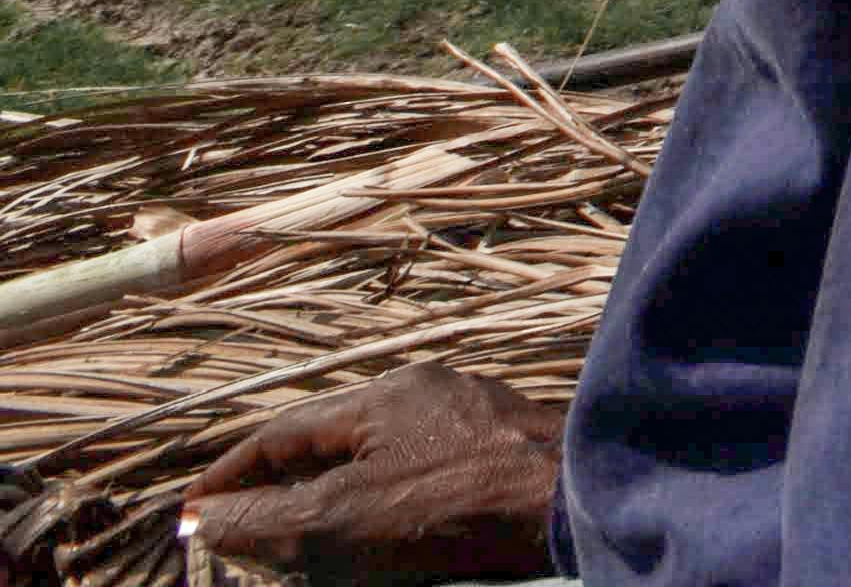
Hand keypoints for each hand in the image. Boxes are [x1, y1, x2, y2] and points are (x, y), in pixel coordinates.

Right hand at [183, 365, 564, 583]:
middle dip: (282, 484)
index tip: (193, 511)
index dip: (232, 476)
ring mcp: (475, 418)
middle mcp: (430, 392)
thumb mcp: (342, 519)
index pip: (283, 432)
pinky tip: (385, 533)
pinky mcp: (509, 449)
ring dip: (336, 495)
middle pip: (333, 439)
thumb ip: (267, 520)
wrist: (579, 502)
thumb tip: (205, 520)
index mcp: (384, 395)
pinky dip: (388, 501)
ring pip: (380, 456)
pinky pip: (425, 471)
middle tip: (243, 526)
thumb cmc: (456, 506)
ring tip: (304, 536)